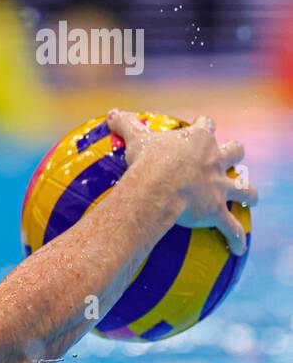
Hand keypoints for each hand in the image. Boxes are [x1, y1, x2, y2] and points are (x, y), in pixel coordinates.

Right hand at [108, 109, 256, 254]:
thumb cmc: (148, 161)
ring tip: (250, 199)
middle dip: (234, 154)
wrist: (159, 187)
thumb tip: (111, 113)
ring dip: (249, 194)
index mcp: (198, 140)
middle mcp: (215, 160)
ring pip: (244, 189)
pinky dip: (236, 238)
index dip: (205, 126)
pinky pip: (231, 227)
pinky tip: (239, 248)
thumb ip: (126, 124)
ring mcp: (219, 186)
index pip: (207, 126)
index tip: (202, 127)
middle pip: (235, 151)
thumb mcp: (134, 138)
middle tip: (229, 159)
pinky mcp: (217, 210)